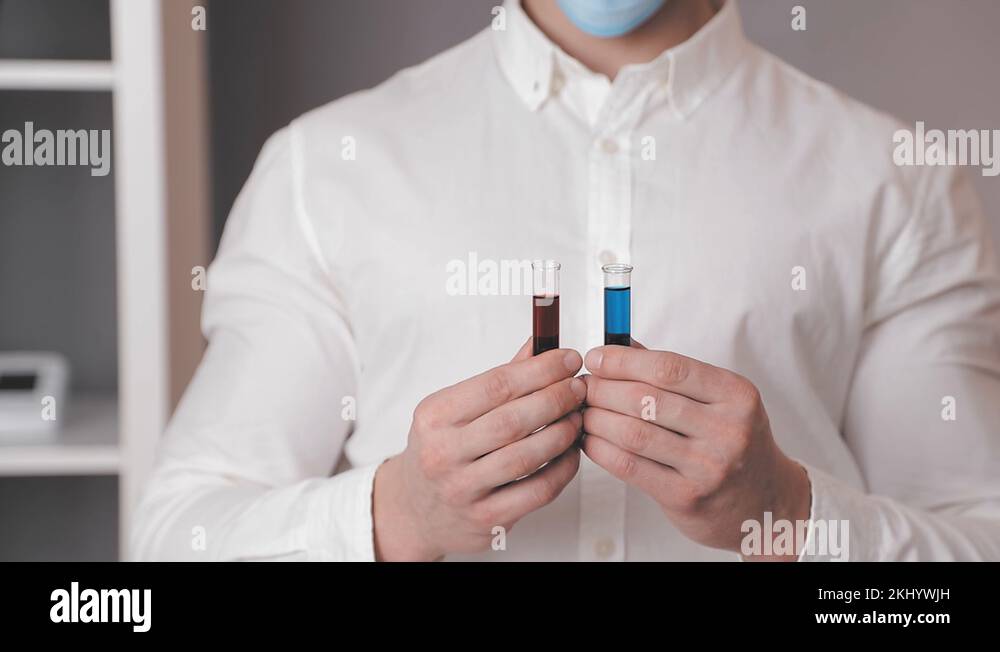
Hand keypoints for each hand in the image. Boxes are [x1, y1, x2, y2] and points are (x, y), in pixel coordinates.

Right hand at [373, 340, 584, 560]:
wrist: (417, 509)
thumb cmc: (443, 449)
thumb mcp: (454, 410)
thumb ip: (499, 380)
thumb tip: (539, 345)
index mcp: (435, 416)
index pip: (496, 385)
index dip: (540, 370)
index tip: (568, 359)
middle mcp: (443, 453)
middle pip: (513, 420)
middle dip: (556, 399)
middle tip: (579, 387)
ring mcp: (463, 489)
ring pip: (527, 457)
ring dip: (562, 432)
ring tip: (577, 417)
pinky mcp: (486, 519)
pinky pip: (537, 491)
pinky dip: (562, 469)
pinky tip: (571, 451)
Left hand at [581, 343, 810, 560]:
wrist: (766, 504)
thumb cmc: (734, 442)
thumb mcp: (721, 401)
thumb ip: (674, 373)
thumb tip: (621, 343)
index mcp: (736, 395)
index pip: (669, 368)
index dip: (623, 360)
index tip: (596, 358)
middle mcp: (727, 429)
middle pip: (646, 399)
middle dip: (603, 389)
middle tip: (583, 387)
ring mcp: (709, 466)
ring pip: (634, 432)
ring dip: (597, 418)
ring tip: (583, 412)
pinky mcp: (687, 497)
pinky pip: (630, 466)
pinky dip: (601, 449)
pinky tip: (590, 440)